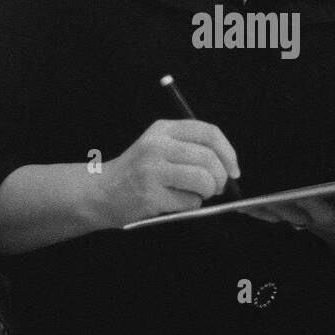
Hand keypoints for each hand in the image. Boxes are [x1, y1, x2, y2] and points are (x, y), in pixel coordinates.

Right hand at [96, 119, 239, 226]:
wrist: (101, 191)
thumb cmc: (138, 171)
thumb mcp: (159, 145)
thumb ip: (189, 147)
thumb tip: (228, 167)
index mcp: (163, 129)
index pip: (209, 132)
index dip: (228, 152)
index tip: (233, 169)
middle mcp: (157, 145)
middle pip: (209, 158)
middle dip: (221, 178)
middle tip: (216, 187)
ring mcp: (153, 170)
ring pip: (203, 180)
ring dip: (207, 192)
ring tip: (196, 194)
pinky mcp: (151, 194)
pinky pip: (190, 201)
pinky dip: (191, 205)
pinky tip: (175, 201)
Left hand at [241, 185, 334, 246]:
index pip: (325, 211)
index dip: (314, 206)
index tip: (305, 201)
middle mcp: (318, 219)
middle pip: (295, 213)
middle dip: (280, 206)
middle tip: (265, 198)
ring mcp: (302, 218)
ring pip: (279, 214)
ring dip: (263, 208)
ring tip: (245, 199)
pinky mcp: (292, 214)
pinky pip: (270, 215)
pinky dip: (255, 211)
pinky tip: (239, 205)